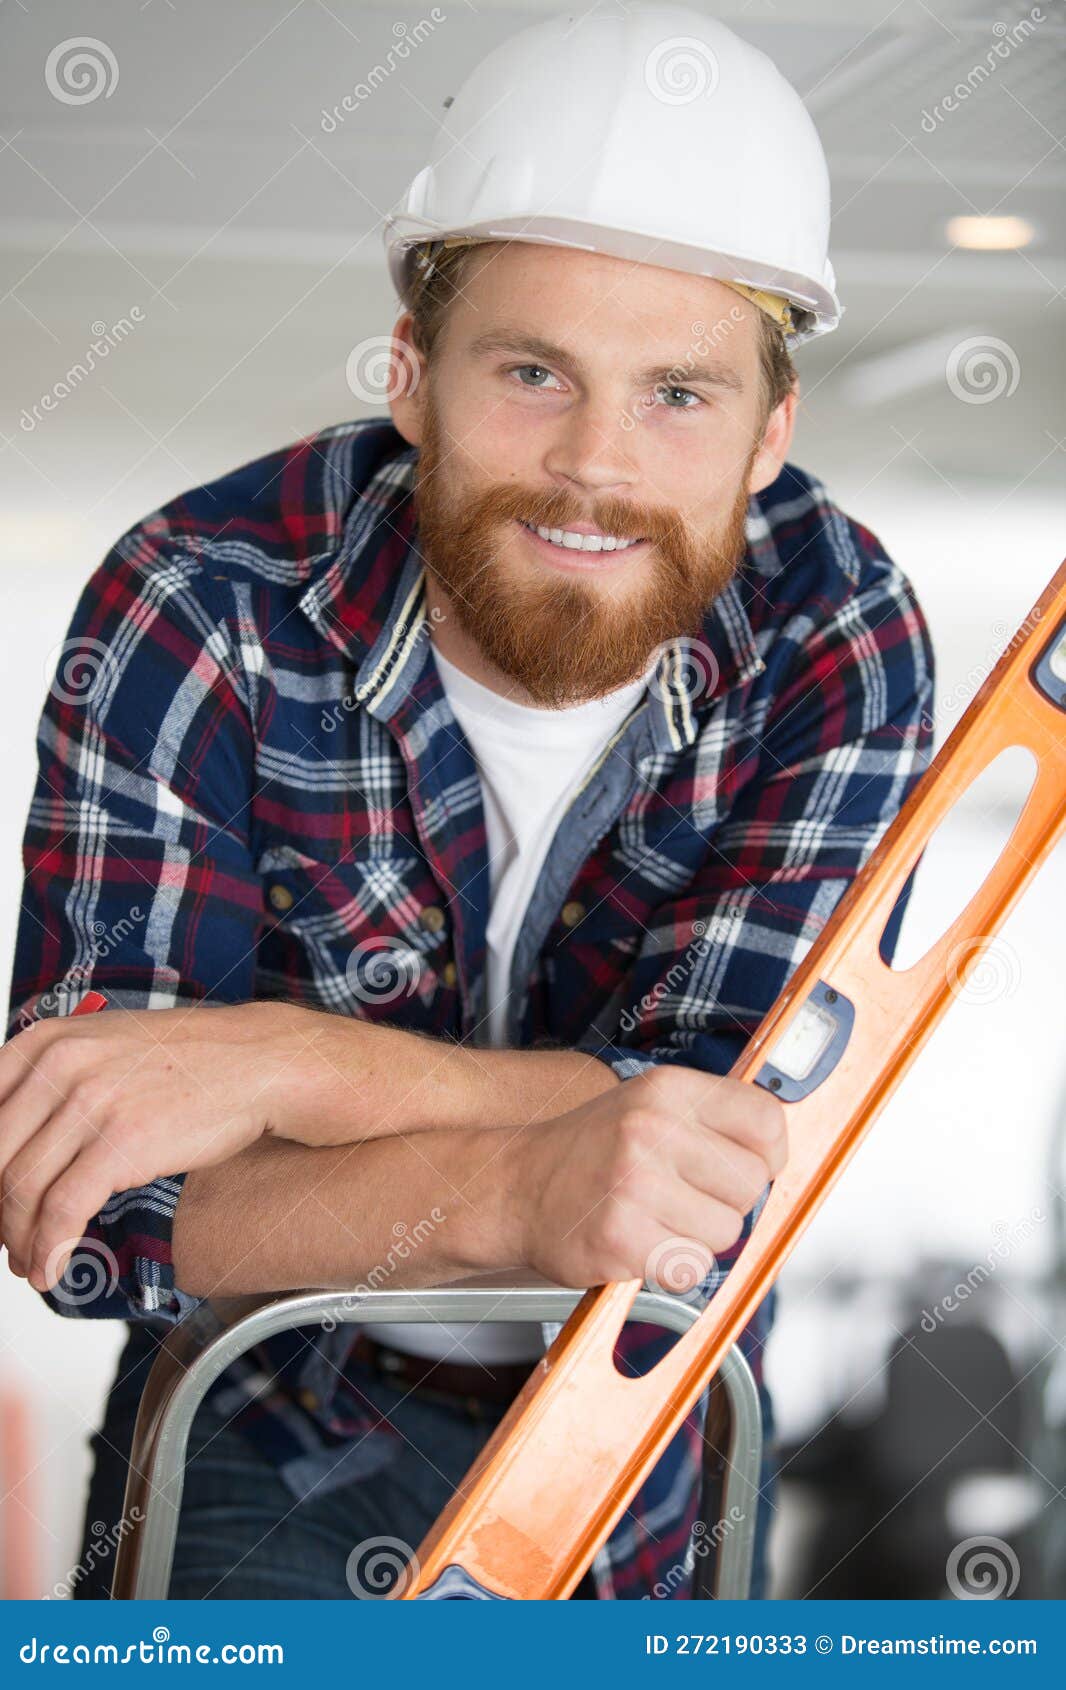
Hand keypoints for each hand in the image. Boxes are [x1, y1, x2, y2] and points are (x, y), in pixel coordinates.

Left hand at [0, 999, 326, 1291]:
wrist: (256, 1061)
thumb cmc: (186, 1060)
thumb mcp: (102, 1046)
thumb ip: (52, 1079)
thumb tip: (15, 1140)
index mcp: (45, 1042)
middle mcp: (59, 1065)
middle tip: (5, 1241)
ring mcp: (90, 1102)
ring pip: (20, 1190)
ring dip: (17, 1240)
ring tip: (27, 1263)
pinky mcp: (122, 1142)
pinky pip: (62, 1210)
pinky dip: (47, 1248)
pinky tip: (49, 1269)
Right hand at [505, 1064, 786, 1291]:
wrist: (515, 1187)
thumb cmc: (591, 1152)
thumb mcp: (647, 1107)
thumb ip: (710, 1119)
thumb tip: (778, 1151)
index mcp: (667, 1089)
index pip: (766, 1120)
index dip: (769, 1154)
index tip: (750, 1167)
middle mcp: (652, 1129)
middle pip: (751, 1185)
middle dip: (727, 1202)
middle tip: (684, 1199)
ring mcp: (636, 1183)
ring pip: (726, 1232)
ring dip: (698, 1237)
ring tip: (656, 1220)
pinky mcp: (622, 1236)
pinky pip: (690, 1267)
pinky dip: (672, 1267)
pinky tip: (640, 1244)